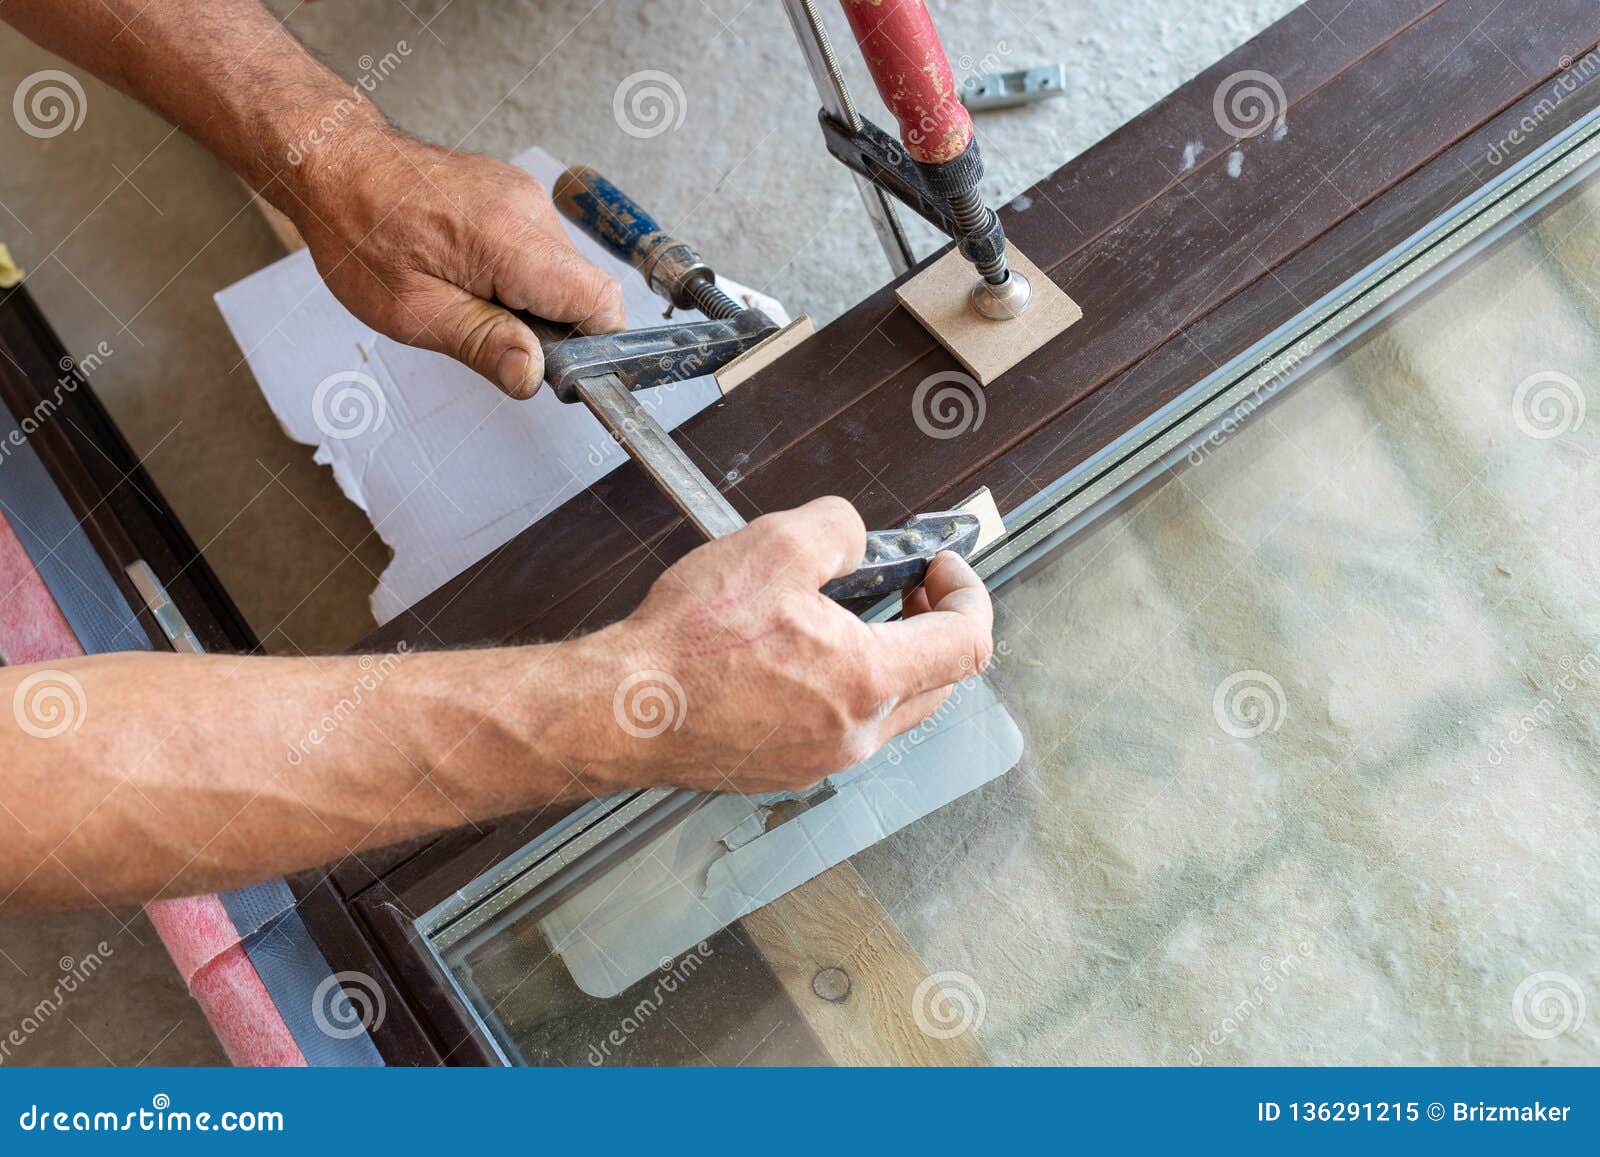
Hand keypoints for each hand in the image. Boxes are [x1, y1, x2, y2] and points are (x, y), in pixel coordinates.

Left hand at [290, 127, 626, 397]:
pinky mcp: (517, 195)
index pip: (600, 301)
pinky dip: (520, 276)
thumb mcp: (412, 311)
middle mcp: (528, 209)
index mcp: (509, 240)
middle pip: (584, 291)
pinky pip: (543, 250)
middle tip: (487, 332)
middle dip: (553, 328)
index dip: (591, 345)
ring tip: (470, 298)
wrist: (335, 160)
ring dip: (533, 302)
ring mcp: (526, 197)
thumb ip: (482, 344)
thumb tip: (533, 377)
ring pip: (565, 273)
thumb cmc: (360, 233)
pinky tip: (471, 274)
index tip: (554, 367)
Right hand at [586, 496, 994, 792]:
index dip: (969, 594)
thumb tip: (858, 539)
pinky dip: (844, 688)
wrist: (623, 709)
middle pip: (939, 683)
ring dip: (888, 658)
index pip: (969, 644)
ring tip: (846, 613)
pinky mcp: (785, 771)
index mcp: (868, 680)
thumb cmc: (688, 641)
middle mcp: (855, 735)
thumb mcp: (775, 545)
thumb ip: (839, 529)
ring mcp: (820, 761)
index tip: (941, 568)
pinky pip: (841, 729)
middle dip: (934, 626)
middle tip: (906, 584)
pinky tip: (798, 654)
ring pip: (890, 710)